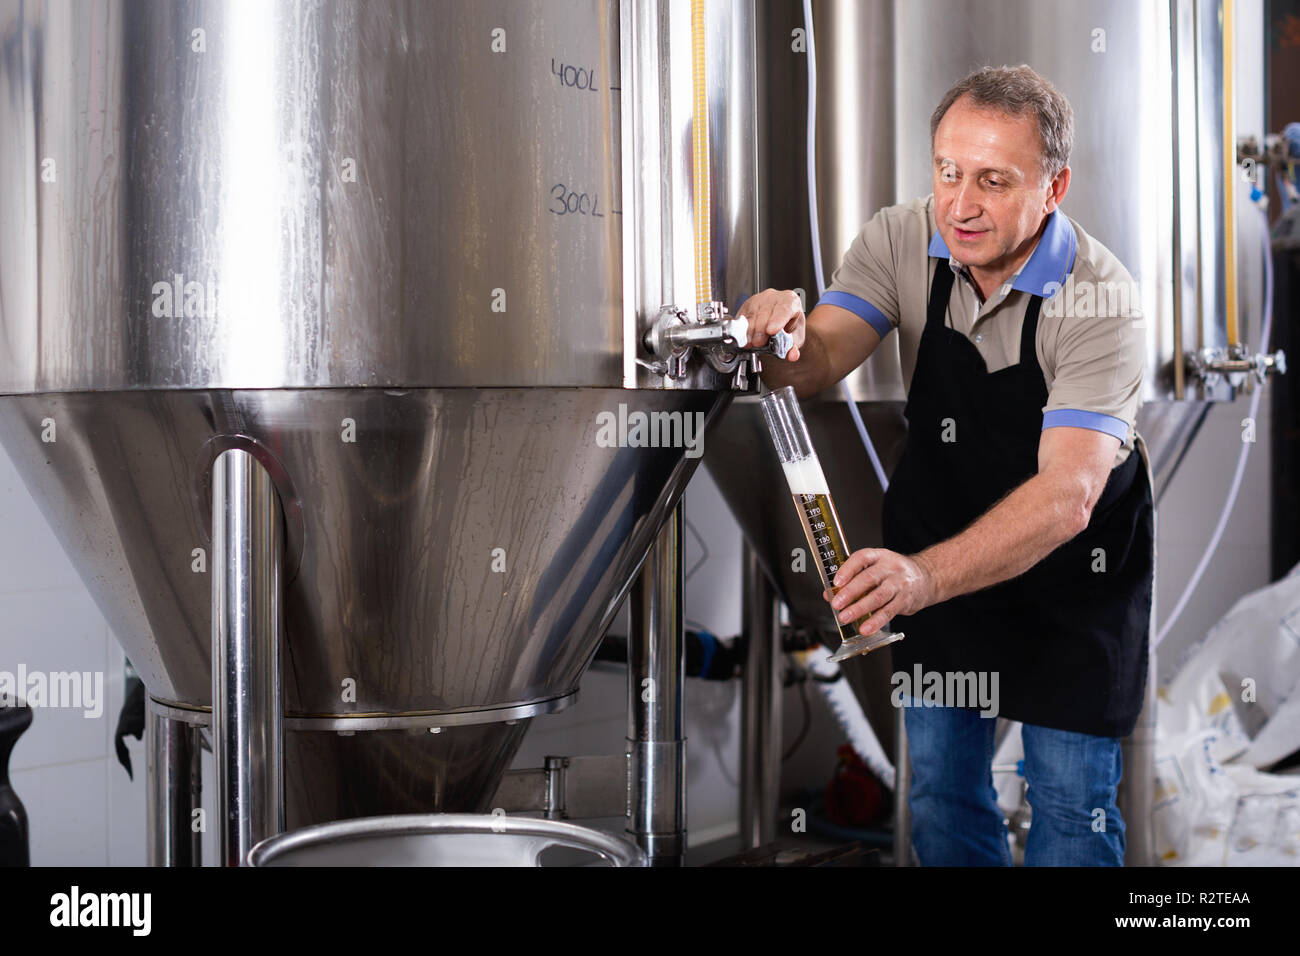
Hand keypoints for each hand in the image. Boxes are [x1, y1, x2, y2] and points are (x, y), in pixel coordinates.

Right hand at [736, 288, 805, 360]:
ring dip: (749, 330)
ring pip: (752, 313)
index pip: (784, 309)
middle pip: (765, 312)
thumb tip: (792, 355)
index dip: (777, 320)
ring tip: (750, 343)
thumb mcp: (796, 337)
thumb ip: (794, 346)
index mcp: (790, 301)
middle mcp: (774, 297)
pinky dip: (742, 328)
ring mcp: (759, 299)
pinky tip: (744, 338)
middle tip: (758, 343)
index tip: (771, 331)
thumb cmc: (789, 325)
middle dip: (760, 329)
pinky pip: (742, 315)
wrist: (781, 319)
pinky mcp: (747, 304)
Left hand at [822, 549, 936, 637]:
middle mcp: (890, 568)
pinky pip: (889, 612)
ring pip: (879, 596)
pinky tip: (865, 628)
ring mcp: (899, 584)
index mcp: (879, 556)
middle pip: (869, 578)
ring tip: (845, 617)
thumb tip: (829, 594)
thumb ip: (852, 578)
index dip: (848, 569)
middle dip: (851, 592)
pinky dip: (876, 621)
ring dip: (860, 608)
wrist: (927, 578)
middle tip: (837, 603)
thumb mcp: (874, 568)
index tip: (836, 581)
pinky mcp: (905, 601)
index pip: (862, 558)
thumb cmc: (893, 573)